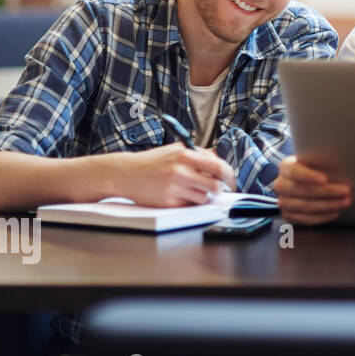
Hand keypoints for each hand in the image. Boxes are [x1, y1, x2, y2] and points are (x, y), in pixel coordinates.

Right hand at [117, 143, 234, 206]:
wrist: (125, 174)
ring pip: (204, 198)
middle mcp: (180, 172)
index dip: (228, 174)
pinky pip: (189, 205)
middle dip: (219, 188)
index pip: (218, 166)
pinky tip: (179, 194)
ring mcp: (174, 189)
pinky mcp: (168, 203)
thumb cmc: (153, 161)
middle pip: (215, 186)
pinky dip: (189, 201)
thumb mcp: (175, 150)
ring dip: (202, 195)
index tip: (229, 178)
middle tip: (216, 188)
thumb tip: (220, 160)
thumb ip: (198, 154)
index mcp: (185, 156)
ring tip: (191, 188)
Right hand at [273, 155, 351, 224]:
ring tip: (345, 202)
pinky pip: (305, 219)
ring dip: (328, 205)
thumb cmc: (314, 168)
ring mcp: (283, 202)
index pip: (295, 171)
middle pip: (302, 190)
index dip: (309, 176)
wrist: (305, 181)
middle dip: (327, 192)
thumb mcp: (315, 160)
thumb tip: (342, 165)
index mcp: (286, 167)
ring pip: (305, 206)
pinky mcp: (289, 215)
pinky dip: (322, 217)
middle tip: (346, 191)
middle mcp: (281, 184)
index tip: (324, 179)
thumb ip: (322, 162)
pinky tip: (335, 212)